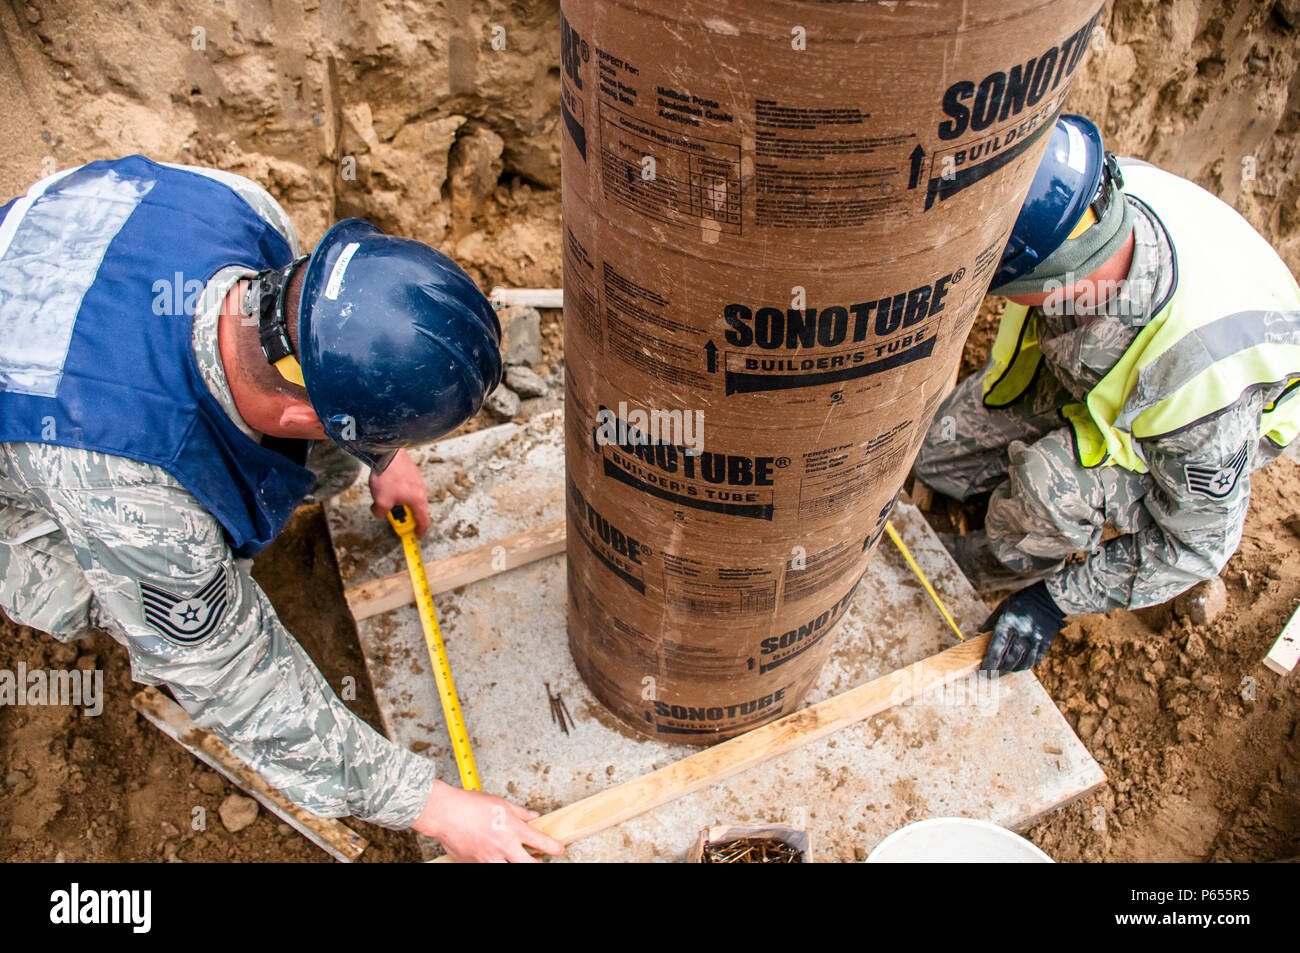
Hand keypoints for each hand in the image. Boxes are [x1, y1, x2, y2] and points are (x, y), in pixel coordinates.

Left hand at [368, 449, 429, 536]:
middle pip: (417, 509)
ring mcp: (418, 479)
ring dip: (402, 503)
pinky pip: (409, 487)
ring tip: (388, 500)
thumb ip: (380, 512)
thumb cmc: (387, 477)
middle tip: (395, 518)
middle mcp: (421, 490)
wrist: (386, 452)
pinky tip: (388, 488)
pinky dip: (401, 493)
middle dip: (407, 516)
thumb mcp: (380, 501)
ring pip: (412, 497)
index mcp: (418, 500)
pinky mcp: (412, 472)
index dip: (420, 531)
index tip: (416, 535)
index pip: (424, 520)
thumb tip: (379, 513)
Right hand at [412, 780, 564, 862]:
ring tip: (517, 860)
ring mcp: (489, 859)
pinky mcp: (475, 864)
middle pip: (529, 865)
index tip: (559, 850)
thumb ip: (519, 812)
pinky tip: (494, 856)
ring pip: (509, 869)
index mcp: (513, 829)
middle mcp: (504, 847)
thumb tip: (532, 815)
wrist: (445, 813)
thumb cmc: (469, 805)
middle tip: (540, 861)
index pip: (541, 842)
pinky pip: (489, 867)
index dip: (554, 848)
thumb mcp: (501, 803)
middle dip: (538, 864)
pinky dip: (494, 863)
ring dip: (516, 865)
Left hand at [980, 581, 1066, 672]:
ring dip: (1010, 670)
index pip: (996, 650)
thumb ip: (990, 625)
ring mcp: (1035, 641)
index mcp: (1008, 624)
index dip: (988, 663)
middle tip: (990, 674)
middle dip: (997, 671)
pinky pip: (1033, 661)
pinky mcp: (1045, 645)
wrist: (1048, 600)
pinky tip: (1017, 664)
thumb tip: (977, 638)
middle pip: (1008, 660)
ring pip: (1021, 664)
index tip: (982, 670)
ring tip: (1002, 671)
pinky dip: (1023, 665)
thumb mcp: (1002, 609)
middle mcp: (1022, 635)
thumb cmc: (1021, 603)